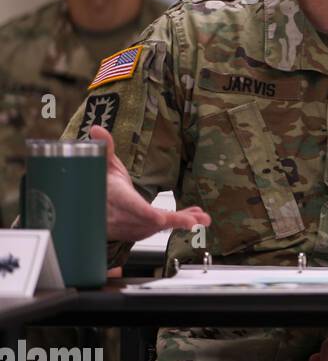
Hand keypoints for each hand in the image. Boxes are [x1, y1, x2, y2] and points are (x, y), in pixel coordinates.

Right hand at [89, 125, 209, 241]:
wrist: (92, 205)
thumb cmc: (102, 181)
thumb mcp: (104, 164)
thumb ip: (105, 148)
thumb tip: (97, 129)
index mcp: (113, 195)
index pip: (129, 205)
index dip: (145, 213)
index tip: (160, 218)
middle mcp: (119, 215)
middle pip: (148, 220)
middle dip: (173, 220)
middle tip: (195, 220)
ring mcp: (126, 227)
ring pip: (156, 227)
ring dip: (180, 222)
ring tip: (202, 218)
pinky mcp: (135, 232)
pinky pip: (157, 230)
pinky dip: (175, 224)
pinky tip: (193, 218)